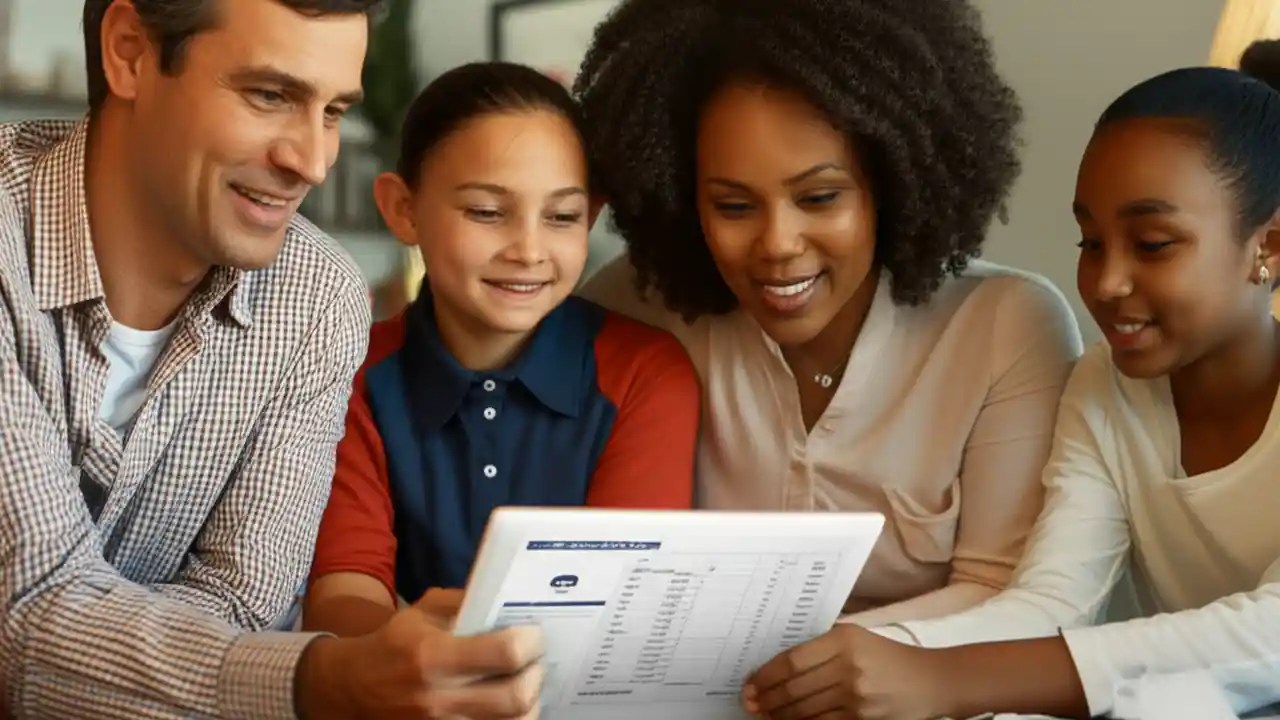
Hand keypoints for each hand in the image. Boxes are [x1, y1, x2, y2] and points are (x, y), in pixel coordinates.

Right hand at [297, 592, 543, 718]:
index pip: (504, 653)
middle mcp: (440, 698)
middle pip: (516, 698)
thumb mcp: (421, 612)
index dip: (530, 643)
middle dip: (536, 676)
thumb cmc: (393, 644)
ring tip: (525, 685)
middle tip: (535, 662)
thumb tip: (507, 598)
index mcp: (434, 656)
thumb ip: (463, 601)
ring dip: (528, 704)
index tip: (533, 635)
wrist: (352, 687)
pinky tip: (508, 706)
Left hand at [743, 624, 952, 719]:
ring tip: (764, 714)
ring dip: (779, 715)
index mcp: (844, 639)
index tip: (750, 682)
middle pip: (795, 687)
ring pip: (804, 710)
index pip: (793, 659)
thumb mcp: (857, 638)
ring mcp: (856, 695)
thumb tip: (780, 665)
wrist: (932, 680)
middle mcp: (849, 666)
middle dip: (767, 698)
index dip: (766, 674)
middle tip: (750, 703)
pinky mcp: (862, 718)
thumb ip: (822, 647)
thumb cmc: (889, 657)